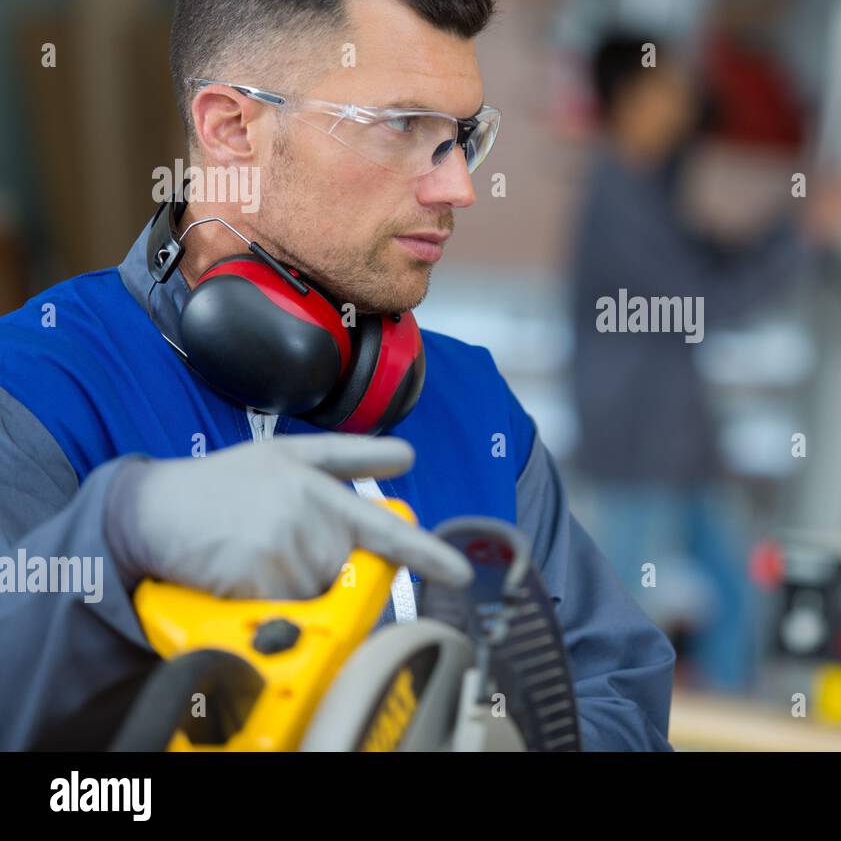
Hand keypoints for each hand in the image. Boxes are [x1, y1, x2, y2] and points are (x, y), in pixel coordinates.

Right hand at [112, 434, 471, 598]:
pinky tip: (238, 573)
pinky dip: (263, 602)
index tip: (461, 574)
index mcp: (322, 490)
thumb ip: (350, 458)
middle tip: (277, 546)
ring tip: (254, 556)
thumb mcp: (289, 456)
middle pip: (344, 573)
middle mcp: (309, 516)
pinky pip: (279, 609)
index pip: (386, 530)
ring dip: (290, 588)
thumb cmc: (225, 484)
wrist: (154, 507)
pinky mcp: (255, 574)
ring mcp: (283, 546)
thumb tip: (406, 455)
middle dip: (321, 571)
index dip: (427, 553)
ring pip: (312, 594)